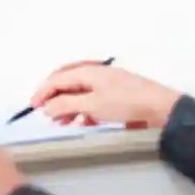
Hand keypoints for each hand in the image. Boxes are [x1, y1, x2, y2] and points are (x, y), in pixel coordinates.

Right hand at [31, 63, 179, 128]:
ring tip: (62, 122)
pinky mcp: (115, 97)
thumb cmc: (125, 103)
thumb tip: (47, 107)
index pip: (57, 79)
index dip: (43, 92)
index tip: (33, 107)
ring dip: (68, 107)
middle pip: (67, 83)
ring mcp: (106, 85)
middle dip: (54, 98)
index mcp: (88, 71)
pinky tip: (82, 123)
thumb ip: (66, 105)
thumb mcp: (92, 105)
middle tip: (46, 113)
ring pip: (79, 93)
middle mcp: (95, 74)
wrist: (161, 109)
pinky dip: (83, 111)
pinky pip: (92, 101)